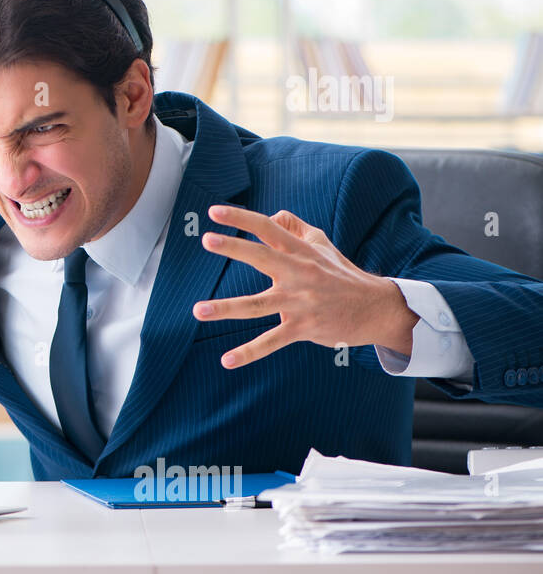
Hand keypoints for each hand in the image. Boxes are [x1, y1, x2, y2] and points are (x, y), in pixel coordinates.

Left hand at [192, 205, 417, 368]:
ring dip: (226, 308)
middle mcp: (298, 274)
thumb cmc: (341, 275)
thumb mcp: (322, 245)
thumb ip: (295, 228)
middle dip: (234, 248)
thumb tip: (271, 216)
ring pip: (257, 305)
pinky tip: (226, 361)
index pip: (268, 228)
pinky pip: (271, 342)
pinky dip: (249, 352)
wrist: (375, 309)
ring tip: (198, 310)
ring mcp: (299, 302)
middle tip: (206, 240)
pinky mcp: (301, 328)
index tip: (214, 212)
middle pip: (262, 257)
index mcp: (301, 252)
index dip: (241, 219)